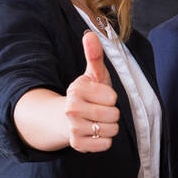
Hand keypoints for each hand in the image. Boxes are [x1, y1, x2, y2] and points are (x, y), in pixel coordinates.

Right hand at [63, 31, 120, 152]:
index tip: (100, 97)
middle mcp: (71, 108)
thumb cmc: (87, 95)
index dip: (111, 98)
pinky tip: (94, 133)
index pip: (112, 97)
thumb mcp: (92, 75)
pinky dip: (104, 141)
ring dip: (109, 127)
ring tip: (97, 122)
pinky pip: (105, 144)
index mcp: (76, 90)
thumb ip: (94, 56)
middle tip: (99, 110)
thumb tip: (90, 34)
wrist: (65, 119)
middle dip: (112, 113)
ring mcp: (72, 127)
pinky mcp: (76, 144)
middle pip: (113, 114)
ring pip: (112, 130)